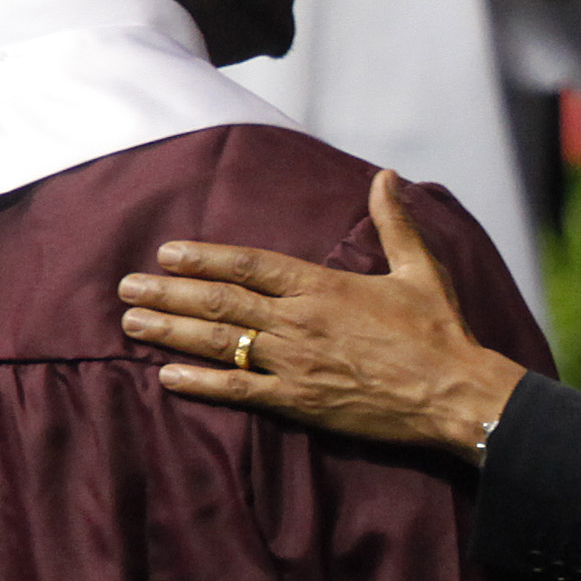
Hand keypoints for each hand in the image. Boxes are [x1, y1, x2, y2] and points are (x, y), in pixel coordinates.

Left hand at [118, 171, 526, 459]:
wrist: (454, 394)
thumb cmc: (439, 332)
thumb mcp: (418, 269)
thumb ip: (393, 222)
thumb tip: (386, 177)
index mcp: (323, 286)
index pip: (249, 265)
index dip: (204, 258)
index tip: (166, 253)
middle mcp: (300, 321)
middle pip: (220, 303)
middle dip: (168, 294)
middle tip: (126, 289)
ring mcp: (296, 365)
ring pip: (221, 345)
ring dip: (171, 333)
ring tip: (131, 325)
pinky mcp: (301, 404)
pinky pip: (240, 393)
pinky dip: (201, 385)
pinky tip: (168, 378)